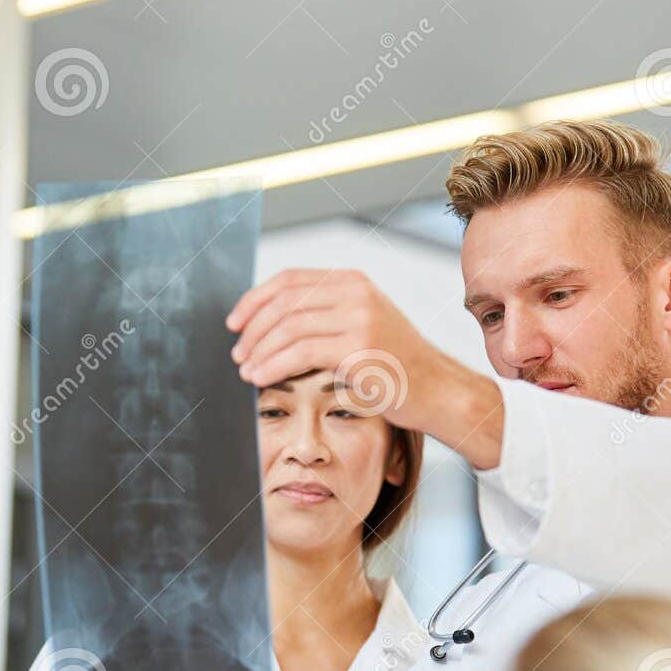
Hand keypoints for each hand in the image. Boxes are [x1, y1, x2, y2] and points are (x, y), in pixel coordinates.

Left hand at [226, 269, 506, 466]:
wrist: (436, 389)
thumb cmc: (395, 365)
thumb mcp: (362, 325)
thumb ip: (325, 315)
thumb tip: (271, 322)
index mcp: (352, 282)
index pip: (290, 280)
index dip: (255, 299)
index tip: (234, 322)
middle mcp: (355, 293)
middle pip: (284, 302)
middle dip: (252, 329)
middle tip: (236, 352)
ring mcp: (359, 318)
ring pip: (288, 327)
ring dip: (258, 350)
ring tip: (244, 370)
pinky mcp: (358, 348)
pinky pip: (300, 353)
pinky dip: (272, 366)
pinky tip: (258, 378)